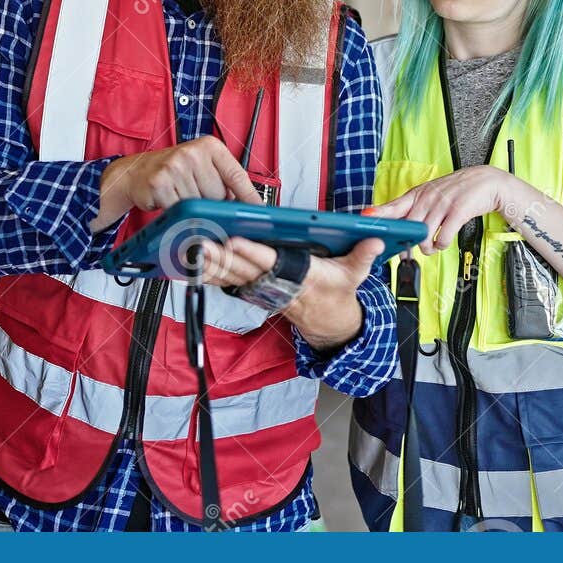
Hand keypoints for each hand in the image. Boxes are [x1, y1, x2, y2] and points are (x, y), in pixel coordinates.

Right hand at [91, 136, 261, 231]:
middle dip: (211, 203)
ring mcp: (175, 166)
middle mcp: (193, 153)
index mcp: (210, 146)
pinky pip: (180, 210)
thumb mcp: (203, 167)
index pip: (237, 175)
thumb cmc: (175, 170)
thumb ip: (225, 181)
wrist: (137, 172)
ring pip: (199, 204)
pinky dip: (177, 212)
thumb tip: (248, 206)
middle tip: (196, 194)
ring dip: (192, 207)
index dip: (249, 197)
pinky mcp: (160, 183)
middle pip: (218, 195)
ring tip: (181, 195)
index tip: (259, 212)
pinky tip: (170, 199)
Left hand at [198, 236, 381, 351]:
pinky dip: (208, 275)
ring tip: (187, 250)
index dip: (253, 253)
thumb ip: (363, 257)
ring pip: (231, 277)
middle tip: (198, 243)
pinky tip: (188, 265)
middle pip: (243, 270)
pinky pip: (227, 283)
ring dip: (208, 265)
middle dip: (220, 258)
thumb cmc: (337, 291)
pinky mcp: (255, 291)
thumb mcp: (355, 276)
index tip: (235, 241)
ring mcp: (264, 290)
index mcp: (299, 277)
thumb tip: (375, 241)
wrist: (328, 321)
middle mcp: (277, 284)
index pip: (272, 262)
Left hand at [371, 165, 530, 253]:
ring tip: (431, 247)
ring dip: (426, 247)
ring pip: (424, 234)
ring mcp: (443, 204)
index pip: (394, 205)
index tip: (366, 219)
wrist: (486, 182)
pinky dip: (441, 245)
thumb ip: (414, 208)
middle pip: (408, 226)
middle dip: (407, 243)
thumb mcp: (431, 194)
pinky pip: (443, 237)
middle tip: (409, 250)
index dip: (380, 213)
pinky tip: (443, 242)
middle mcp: (428, 197)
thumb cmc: (456, 191)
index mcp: (419, 194)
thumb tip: (396, 226)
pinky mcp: (458, 212)